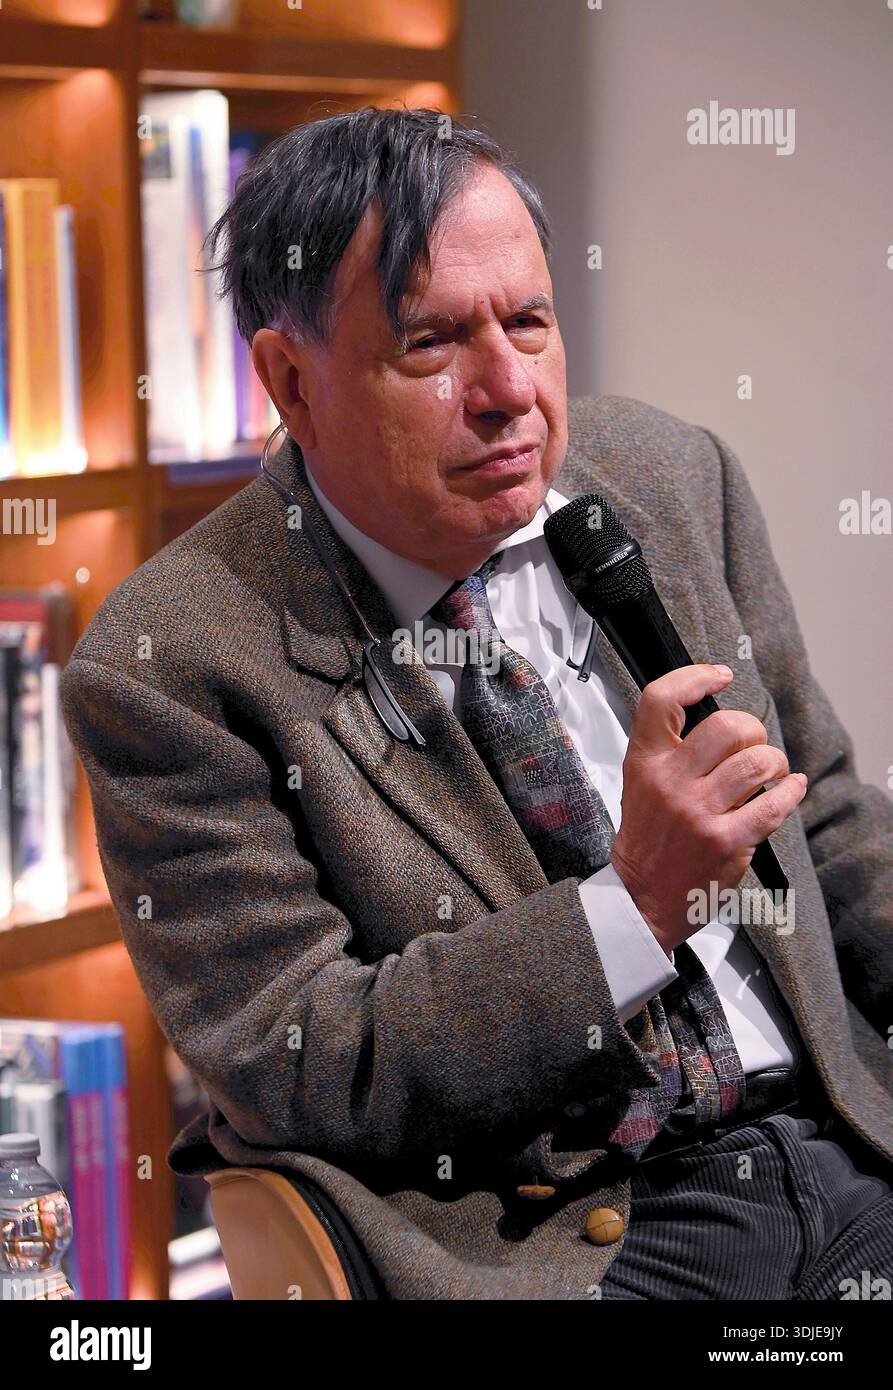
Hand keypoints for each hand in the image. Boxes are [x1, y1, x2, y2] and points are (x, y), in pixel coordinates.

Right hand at [610, 664, 806, 955]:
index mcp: (645, 763)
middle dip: (753, 730)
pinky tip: (789, 789)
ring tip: (770, 771)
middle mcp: (670, 783)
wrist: (642, 897)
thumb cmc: (647, 838)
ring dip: (773, 762)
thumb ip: (669, 748)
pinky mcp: (726, 842)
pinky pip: (774, 805)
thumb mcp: (639, 782)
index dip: (694, 677)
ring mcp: (699, 813)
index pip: (662, 700)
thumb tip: (720, 717)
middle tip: (753, 744)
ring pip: (757, 763)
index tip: (718, 676)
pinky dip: (790, 792)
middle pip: (727, 726)